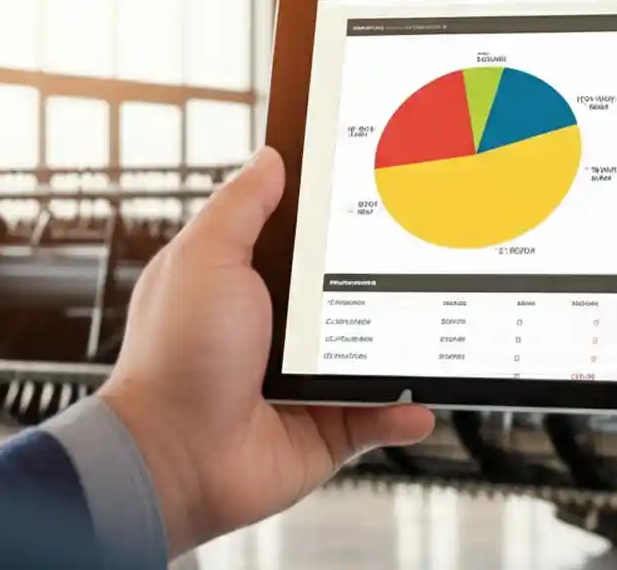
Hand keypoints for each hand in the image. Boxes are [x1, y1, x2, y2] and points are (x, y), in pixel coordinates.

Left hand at [99, 147, 433, 555]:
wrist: (173, 458)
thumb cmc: (175, 358)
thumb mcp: (207, 259)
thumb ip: (241, 207)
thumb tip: (270, 157)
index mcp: (254, 286)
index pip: (312, 242)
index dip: (346, 219)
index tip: (388, 192)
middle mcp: (285, 333)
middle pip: (356, 295)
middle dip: (394, 279)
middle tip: (437, 251)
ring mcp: (309, 383)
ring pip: (377, 356)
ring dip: (409, 348)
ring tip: (443, 326)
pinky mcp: (327, 430)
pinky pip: (379, 417)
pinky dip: (403, 413)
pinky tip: (421, 404)